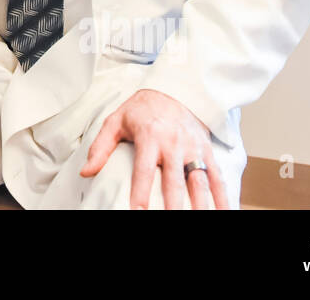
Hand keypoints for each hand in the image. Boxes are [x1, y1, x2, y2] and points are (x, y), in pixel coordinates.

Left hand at [79, 88, 230, 209]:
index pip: (144, 169)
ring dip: (200, 204)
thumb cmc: (142, 109)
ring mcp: (193, 148)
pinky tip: (224, 212)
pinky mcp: (207, 151)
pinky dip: (223, 197)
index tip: (137, 210)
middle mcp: (174, 143)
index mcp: (150, 136)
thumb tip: (85, 171)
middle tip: (169, 219)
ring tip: (197, 219)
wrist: (176, 90)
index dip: (140, 191)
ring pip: (199, 181)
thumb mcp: (116, 121)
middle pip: (174, 180)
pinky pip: (217, 177)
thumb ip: (101, 147)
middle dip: (173, 204)